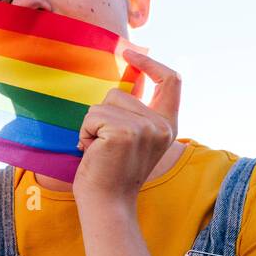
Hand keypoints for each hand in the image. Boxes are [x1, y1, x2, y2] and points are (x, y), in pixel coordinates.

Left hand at [72, 48, 181, 206]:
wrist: (106, 204)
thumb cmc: (110, 171)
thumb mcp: (131, 137)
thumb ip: (135, 112)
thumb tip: (127, 76)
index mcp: (168, 125)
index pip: (171, 80)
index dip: (150, 63)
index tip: (129, 52)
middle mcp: (162, 125)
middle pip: (120, 92)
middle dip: (102, 115)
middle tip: (105, 146)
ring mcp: (145, 128)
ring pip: (103, 103)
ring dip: (91, 125)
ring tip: (99, 150)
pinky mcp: (124, 132)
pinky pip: (92, 116)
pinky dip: (84, 132)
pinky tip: (93, 152)